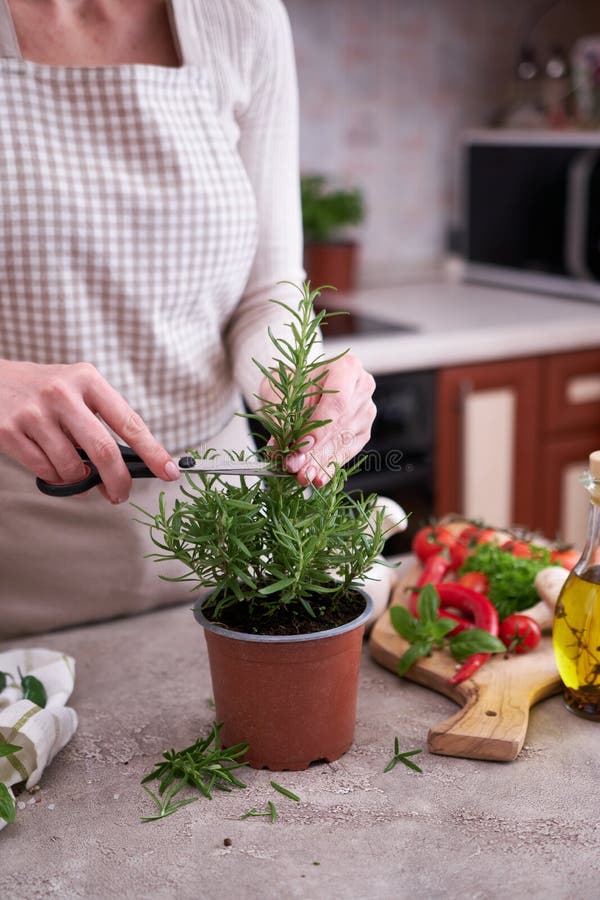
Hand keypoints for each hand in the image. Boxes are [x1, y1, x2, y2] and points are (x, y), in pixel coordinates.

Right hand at [0, 360, 179, 502]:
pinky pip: (44, 470)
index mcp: (88, 380)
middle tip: (120, 494)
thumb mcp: (76, 391)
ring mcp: (34, 412)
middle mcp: (62, 393)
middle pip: (104, 450)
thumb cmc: (42, 390)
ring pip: (71, 467)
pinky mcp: (9, 431)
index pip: (129, 422)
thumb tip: (125, 468)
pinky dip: (53, 477)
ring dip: (78, 480)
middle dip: (118, 481)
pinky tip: (50, 464)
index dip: (153, 451)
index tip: (170, 471)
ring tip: (74, 471)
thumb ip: (100, 423)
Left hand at [262, 353, 375, 486]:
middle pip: (340, 424)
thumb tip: (281, 446)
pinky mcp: (363, 431)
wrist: (300, 385)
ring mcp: (365, 411)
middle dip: (316, 450)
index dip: (319, 427)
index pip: (336, 401)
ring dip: (321, 462)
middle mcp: (362, 388)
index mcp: (346, 367)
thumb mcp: (281, 391)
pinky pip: (347, 451)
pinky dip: (330, 465)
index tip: (301, 445)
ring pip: (343, 441)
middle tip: (295, 466)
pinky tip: (318, 477)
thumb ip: (282, 417)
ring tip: (302, 475)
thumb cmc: (293, 383)